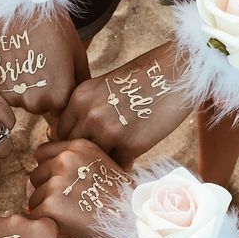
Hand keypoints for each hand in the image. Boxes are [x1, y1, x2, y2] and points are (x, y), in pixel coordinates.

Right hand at [0, 12, 88, 116]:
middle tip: (35, 63)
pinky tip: (4, 59)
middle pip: (38, 106)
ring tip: (19, 59)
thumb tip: (81, 103)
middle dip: (38, 91)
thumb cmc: (51, 25)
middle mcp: (35, 103)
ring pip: (17, 99)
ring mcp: (11, 97)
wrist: (16, 4)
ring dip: (18, 87)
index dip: (57, 92)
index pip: (60, 109)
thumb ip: (81, 82)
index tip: (52, 73)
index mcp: (60, 98)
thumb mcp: (77, 53)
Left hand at [28, 139, 129, 237]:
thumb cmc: (119, 198)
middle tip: (66, 203)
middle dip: (44, 189)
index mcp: (78, 147)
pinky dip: (46, 223)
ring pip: (33, 197)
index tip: (60, 183)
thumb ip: (76, 160)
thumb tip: (46, 166)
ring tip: (69, 215)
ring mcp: (57, 182)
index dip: (47, 169)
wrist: (131, 223)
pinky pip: (35, 214)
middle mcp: (66, 160)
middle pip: (35, 174)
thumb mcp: (102, 164)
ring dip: (46, 208)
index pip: (42, 152)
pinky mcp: (52, 205)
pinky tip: (64, 226)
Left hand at [56, 41, 191, 165]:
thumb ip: (87, 109)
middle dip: (85, 154)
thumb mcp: (103, 87)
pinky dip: (124, 164)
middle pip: (74, 149)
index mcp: (79, 97)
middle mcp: (89, 114)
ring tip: (114, 158)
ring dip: (104, 162)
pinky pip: (119, 165)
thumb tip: (74, 138)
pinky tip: (131, 157)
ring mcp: (109, 130)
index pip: (61, 131)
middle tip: (98, 156)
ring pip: (95, 159)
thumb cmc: (143, 78)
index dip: (71, 141)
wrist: (177, 72)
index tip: (83, 145)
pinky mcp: (131, 144)